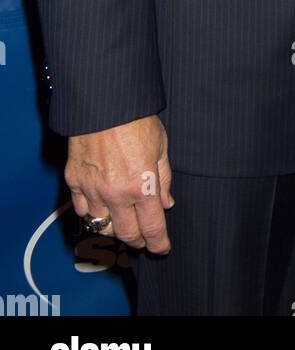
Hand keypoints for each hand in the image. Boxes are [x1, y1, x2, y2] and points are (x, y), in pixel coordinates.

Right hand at [66, 114, 173, 252]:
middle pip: (126, 234)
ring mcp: (92, 189)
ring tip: (123, 222)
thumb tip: (166, 202)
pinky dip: (93, 214)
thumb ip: (164, 178)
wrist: (103, 101)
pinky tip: (101, 208)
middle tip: (144, 237)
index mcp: (142, 186)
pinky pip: (82, 210)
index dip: (158, 243)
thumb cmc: (136, 118)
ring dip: (114, 228)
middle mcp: (115, 194)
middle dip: (138, 240)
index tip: (162, 248)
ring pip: (101, 226)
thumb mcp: (161, 146)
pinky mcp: (74, 181)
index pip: (151, 228)